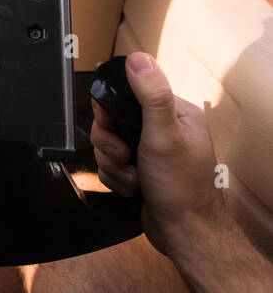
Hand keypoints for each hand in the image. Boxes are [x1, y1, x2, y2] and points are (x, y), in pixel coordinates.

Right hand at [90, 52, 229, 258]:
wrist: (184, 233)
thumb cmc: (181, 188)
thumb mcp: (164, 136)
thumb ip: (151, 96)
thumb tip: (138, 59)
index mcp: (175, 114)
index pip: (129, 94)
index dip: (111, 110)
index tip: (111, 125)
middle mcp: (163, 130)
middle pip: (113, 121)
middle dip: (110, 143)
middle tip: (123, 156)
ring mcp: (151, 151)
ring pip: (108, 144)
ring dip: (112, 164)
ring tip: (131, 177)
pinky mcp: (140, 170)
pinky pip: (111, 164)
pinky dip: (115, 177)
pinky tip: (131, 187)